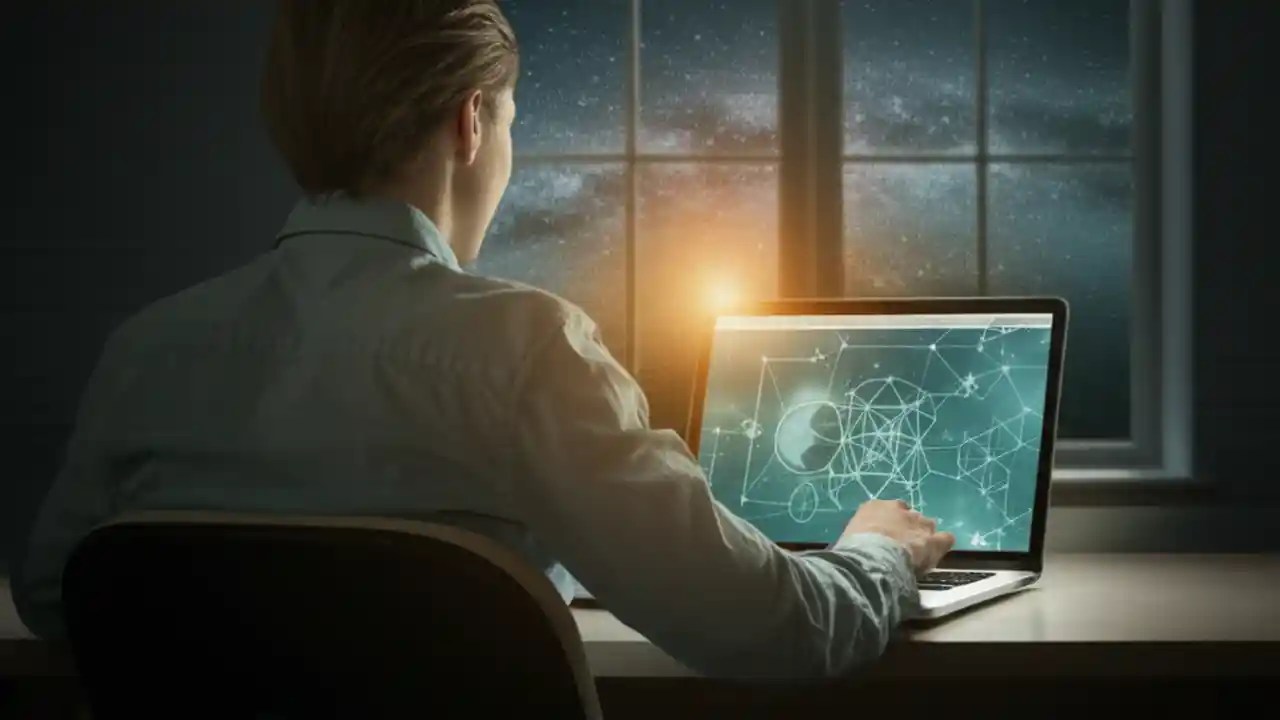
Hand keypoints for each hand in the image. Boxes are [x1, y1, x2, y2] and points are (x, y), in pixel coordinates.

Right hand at [840, 499, 954, 575]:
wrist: (871, 557)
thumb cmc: (853, 549)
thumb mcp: (849, 537)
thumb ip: (860, 536)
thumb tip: (858, 546)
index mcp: (875, 507)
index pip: (887, 509)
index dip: (890, 523)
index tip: (887, 535)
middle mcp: (900, 509)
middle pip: (909, 516)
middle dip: (908, 528)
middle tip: (902, 545)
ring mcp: (919, 523)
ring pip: (927, 525)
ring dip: (924, 536)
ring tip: (920, 551)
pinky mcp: (933, 541)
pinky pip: (945, 538)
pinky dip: (942, 544)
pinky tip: (938, 552)